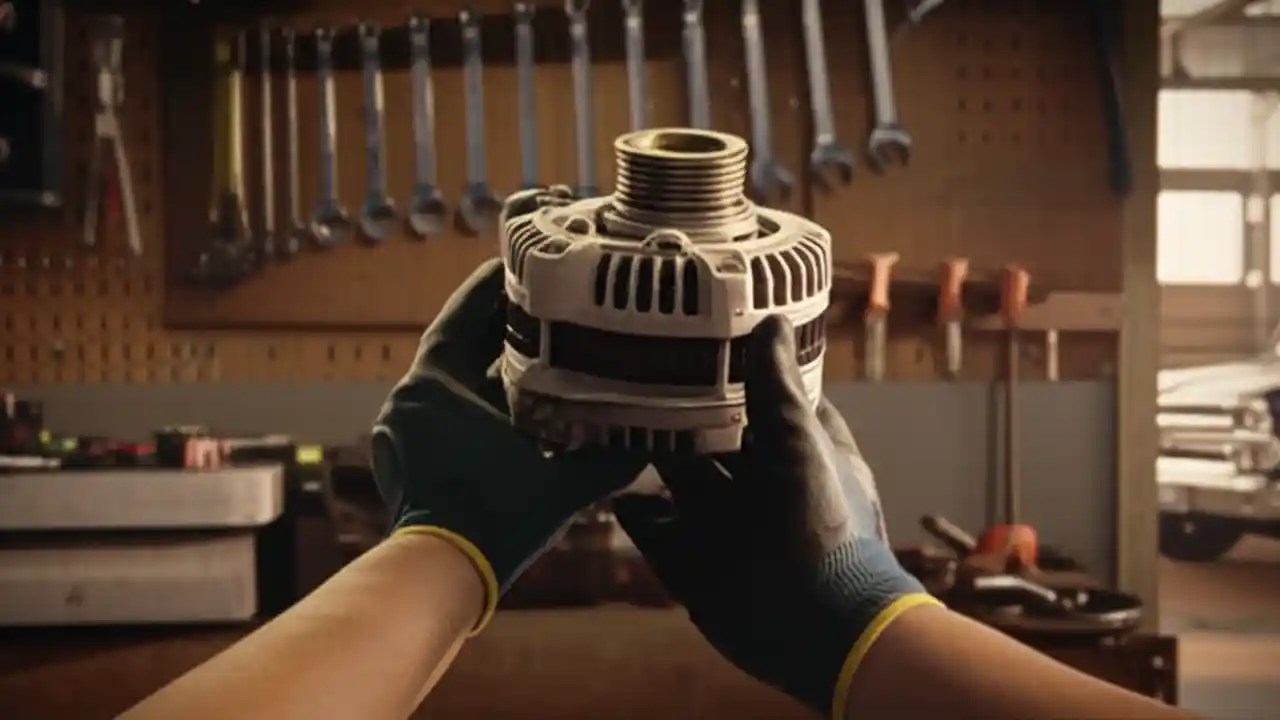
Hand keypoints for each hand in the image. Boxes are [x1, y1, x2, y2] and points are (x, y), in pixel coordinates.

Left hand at [371, 259, 644, 631]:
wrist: (438, 577)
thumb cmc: (493, 520)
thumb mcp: (561, 484)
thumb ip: (607, 458)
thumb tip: (655, 441)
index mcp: (434, 386)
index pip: (462, 315)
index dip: (490, 288)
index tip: (518, 265)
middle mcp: (410, 401)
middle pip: (458, 347)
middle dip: (499, 331)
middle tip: (542, 310)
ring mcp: (402, 433)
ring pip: (451, 385)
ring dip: (487, 372)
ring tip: (535, 359)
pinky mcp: (405, 462)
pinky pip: (442, 417)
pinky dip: (472, 408)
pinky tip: (511, 414)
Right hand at [613, 316, 937, 715]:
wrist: (816, 625)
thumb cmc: (822, 520)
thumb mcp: (800, 439)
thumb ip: (777, 384)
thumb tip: (771, 320)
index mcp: (793, 450)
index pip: (761, 400)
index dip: (734, 372)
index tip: (694, 337)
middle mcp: (755, 483)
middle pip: (708, 437)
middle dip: (674, 410)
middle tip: (627, 366)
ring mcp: (720, 522)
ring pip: (674, 476)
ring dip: (642, 450)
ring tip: (600, 408)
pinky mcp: (688, 557)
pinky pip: (648, 522)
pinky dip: (624, 502)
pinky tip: (596, 471)